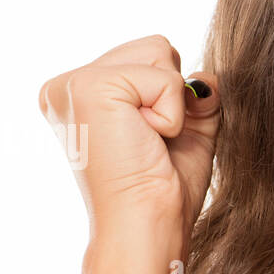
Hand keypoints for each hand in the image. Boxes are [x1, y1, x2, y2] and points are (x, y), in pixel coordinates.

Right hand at [37, 34, 219, 246]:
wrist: (147, 225)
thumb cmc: (162, 191)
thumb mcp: (187, 132)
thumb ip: (196, 96)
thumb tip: (207, 77)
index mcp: (81, 94)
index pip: (148, 58)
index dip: (169, 100)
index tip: (149, 142)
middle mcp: (66, 85)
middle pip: (155, 48)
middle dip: (171, 96)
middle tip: (149, 142)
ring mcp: (72, 84)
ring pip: (159, 52)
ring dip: (170, 103)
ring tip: (144, 141)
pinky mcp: (89, 87)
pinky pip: (164, 77)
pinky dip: (170, 115)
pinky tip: (143, 142)